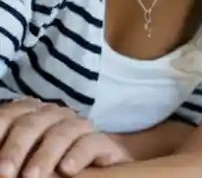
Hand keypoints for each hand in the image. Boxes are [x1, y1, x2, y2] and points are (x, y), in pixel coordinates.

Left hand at [0, 100, 129, 177]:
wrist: (95, 172)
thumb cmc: (48, 170)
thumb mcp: (20, 165)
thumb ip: (9, 161)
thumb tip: (1, 167)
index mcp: (28, 118)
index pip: (9, 116)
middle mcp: (53, 117)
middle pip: (32, 123)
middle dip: (16, 148)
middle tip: (4, 172)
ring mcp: (79, 128)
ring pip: (62, 131)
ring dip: (45, 155)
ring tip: (31, 177)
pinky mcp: (104, 143)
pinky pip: (91, 142)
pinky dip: (78, 154)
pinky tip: (67, 170)